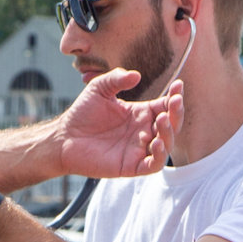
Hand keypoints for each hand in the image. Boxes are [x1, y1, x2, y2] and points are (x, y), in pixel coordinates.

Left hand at [51, 67, 182, 177]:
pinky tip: (155, 142)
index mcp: (140, 113)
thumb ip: (116, 79)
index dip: (175, 97)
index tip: (178, 85)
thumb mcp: (99, 88)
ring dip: (170, 132)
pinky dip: (160, 155)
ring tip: (161, 119)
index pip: (165, 105)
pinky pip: (154, 164)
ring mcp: (139, 150)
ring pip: (167, 144)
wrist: (64, 138)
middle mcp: (143, 131)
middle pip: (171, 124)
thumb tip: (136, 75)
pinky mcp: (132, 166)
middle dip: (176, 113)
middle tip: (174, 102)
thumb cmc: (82, 113)